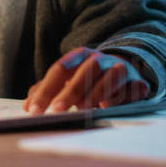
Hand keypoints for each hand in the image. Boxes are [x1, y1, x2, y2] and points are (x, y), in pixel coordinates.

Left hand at [24, 47, 149, 113]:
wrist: (123, 68)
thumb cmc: (88, 78)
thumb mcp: (68, 79)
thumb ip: (47, 90)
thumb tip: (28, 105)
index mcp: (80, 56)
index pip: (60, 69)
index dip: (46, 89)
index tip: (34, 109)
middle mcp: (101, 59)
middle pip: (85, 72)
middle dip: (70, 91)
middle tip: (56, 110)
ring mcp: (121, 69)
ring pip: (110, 77)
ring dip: (96, 92)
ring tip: (83, 108)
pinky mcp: (137, 82)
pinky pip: (132, 88)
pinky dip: (121, 97)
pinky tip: (107, 106)